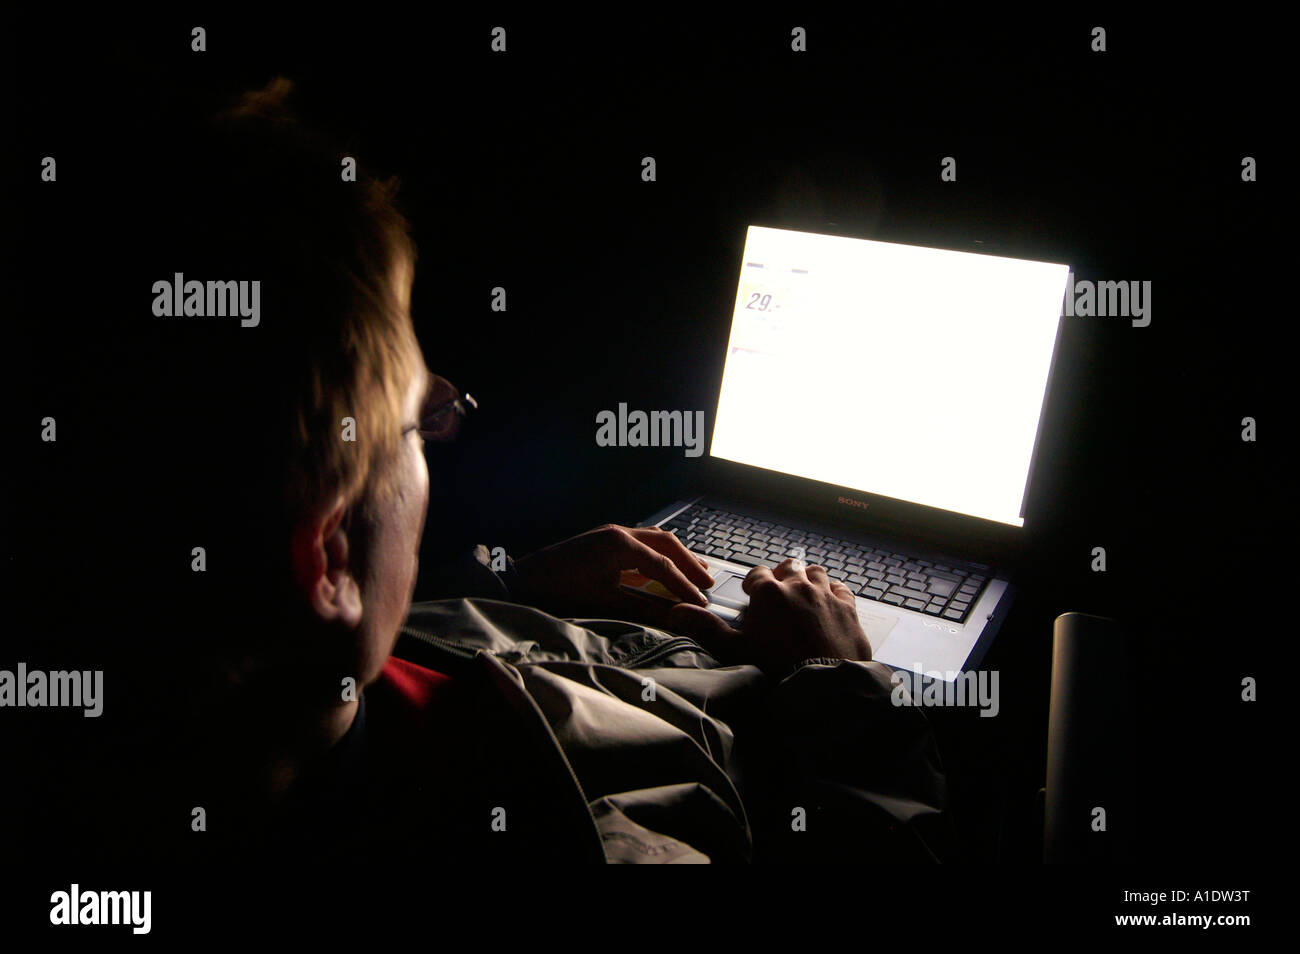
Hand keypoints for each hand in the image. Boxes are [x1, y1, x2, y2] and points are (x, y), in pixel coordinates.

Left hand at [513, 524, 714, 621]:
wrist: (522, 579)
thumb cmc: (559, 589)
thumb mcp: (603, 602)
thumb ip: (642, 608)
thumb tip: (674, 618)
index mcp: (619, 543)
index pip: (664, 565)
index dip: (685, 586)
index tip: (701, 603)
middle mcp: (618, 532)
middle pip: (666, 544)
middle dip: (689, 563)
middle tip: (708, 583)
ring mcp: (610, 533)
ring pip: (655, 539)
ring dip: (677, 556)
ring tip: (697, 571)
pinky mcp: (604, 541)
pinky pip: (641, 543)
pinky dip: (659, 555)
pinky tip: (666, 568)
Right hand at [666, 558, 870, 674]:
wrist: (822, 685)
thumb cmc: (776, 668)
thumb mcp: (735, 649)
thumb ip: (706, 628)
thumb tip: (678, 612)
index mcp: (769, 592)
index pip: (757, 575)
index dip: (753, 585)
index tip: (753, 596)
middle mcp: (798, 585)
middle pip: (788, 566)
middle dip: (782, 576)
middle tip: (779, 593)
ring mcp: (825, 594)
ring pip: (816, 572)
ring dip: (808, 579)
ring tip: (803, 594)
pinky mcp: (848, 608)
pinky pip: (841, 588)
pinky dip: (834, 592)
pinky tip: (829, 604)